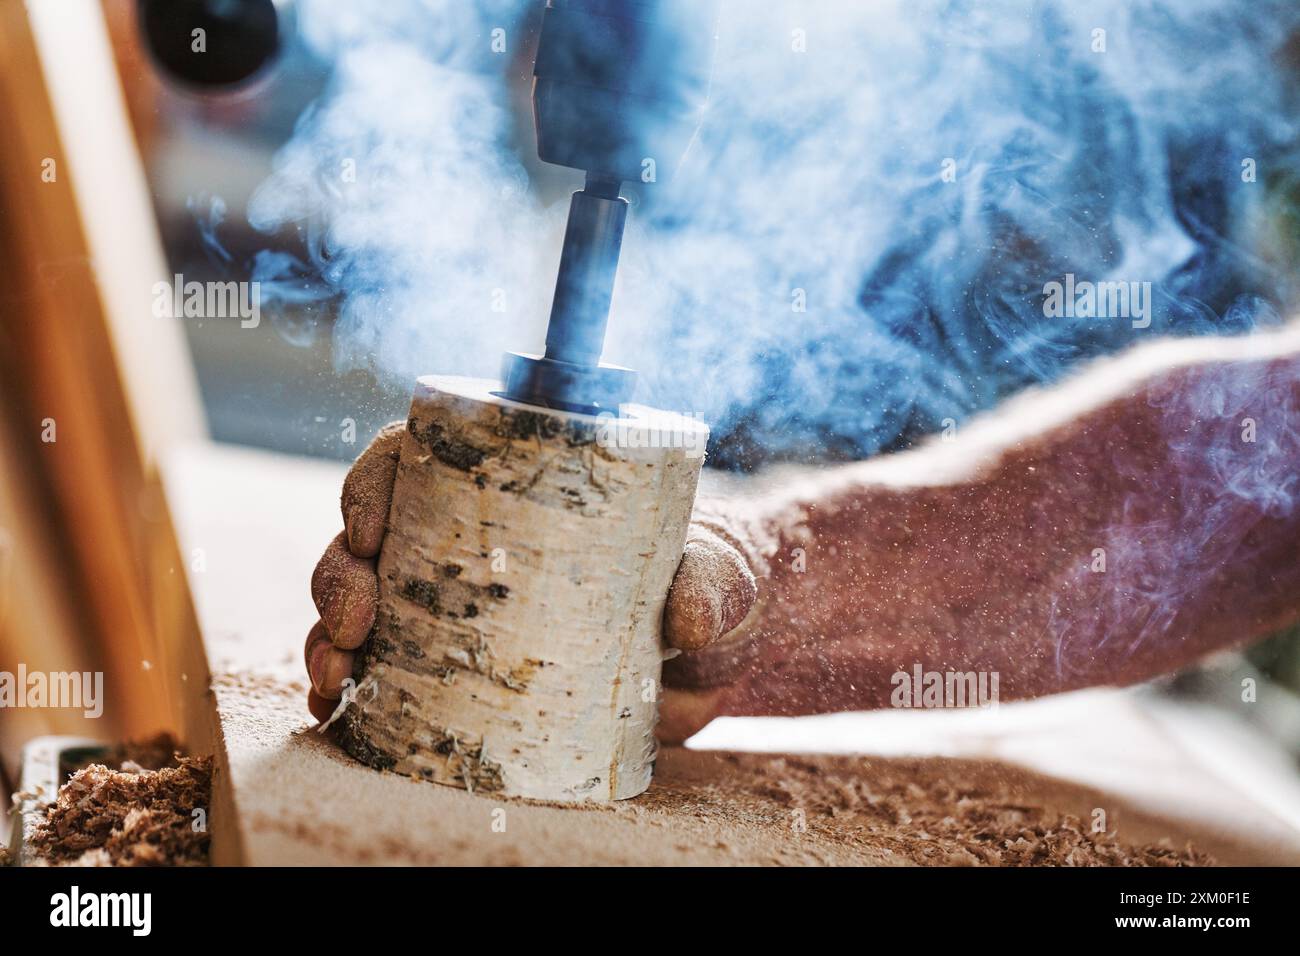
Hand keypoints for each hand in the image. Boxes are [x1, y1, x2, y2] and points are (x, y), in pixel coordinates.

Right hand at [304, 423, 761, 740]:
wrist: (726, 652)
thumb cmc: (716, 575)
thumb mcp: (720, 566)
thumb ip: (713, 580)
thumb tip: (686, 619)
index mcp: (518, 484)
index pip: (421, 458)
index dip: (377, 481)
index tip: (370, 524)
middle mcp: (473, 538)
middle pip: (373, 538)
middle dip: (343, 574)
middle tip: (358, 621)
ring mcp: (462, 606)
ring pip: (365, 606)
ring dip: (331, 637)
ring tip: (336, 678)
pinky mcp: (467, 670)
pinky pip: (387, 674)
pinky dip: (350, 690)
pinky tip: (336, 710)